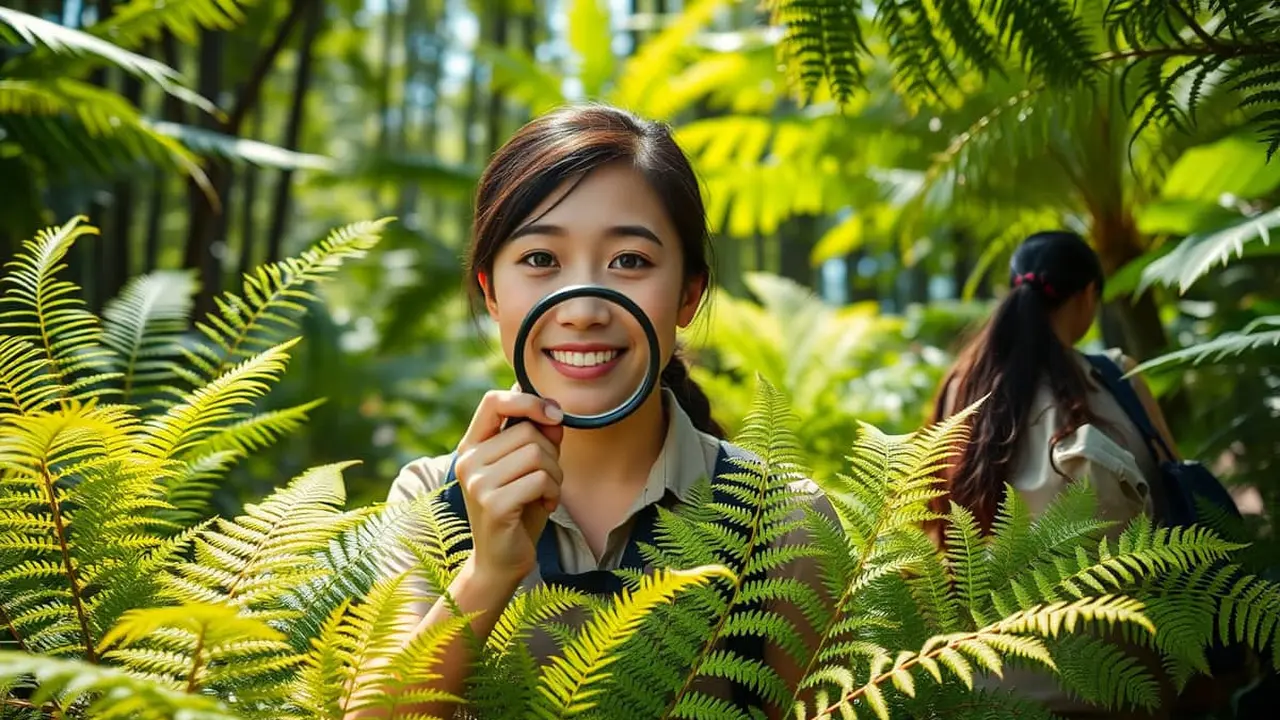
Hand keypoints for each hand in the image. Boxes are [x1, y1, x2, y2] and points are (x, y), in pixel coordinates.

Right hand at [453, 389, 564, 582]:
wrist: (501, 560)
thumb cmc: (518, 509)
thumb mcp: (528, 468)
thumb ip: (538, 438)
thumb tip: (554, 413)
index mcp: (472, 446)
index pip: (494, 401)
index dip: (528, 400)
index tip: (554, 415)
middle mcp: (468, 460)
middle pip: (528, 432)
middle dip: (552, 453)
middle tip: (548, 478)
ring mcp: (477, 482)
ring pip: (537, 454)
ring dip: (555, 475)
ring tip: (545, 493)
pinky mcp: (493, 504)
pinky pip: (539, 479)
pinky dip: (553, 492)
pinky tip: (544, 506)